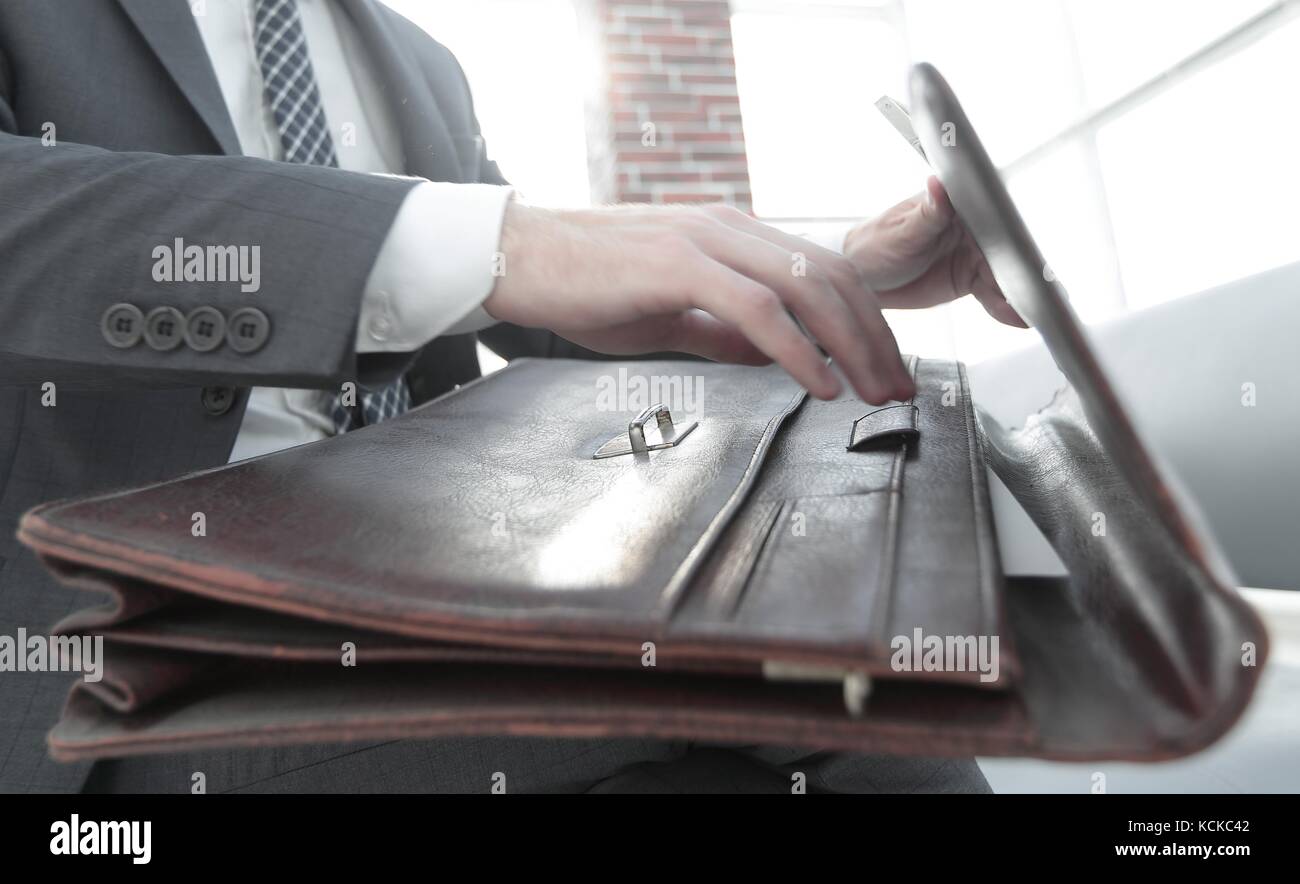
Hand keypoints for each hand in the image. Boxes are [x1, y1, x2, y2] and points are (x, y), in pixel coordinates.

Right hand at [484, 200, 915, 402]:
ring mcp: (707, 241)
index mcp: (732, 236)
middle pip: (832, 276)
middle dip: (875, 336)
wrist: (520, 258)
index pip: (822, 270)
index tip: (882, 367)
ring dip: (851, 345)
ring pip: (807, 288)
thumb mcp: (669, 315)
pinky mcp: (680, 264)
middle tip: (898, 389)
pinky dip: (798, 349)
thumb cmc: (585, 285)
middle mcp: (730, 228)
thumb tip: (772, 355)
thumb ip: (723, 331)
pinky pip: (758, 308)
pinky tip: (820, 384)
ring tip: (873, 392)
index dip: (863, 320)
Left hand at [843, 176, 1026, 326]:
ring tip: (1035, 307)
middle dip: (1025, 267)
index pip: (992, 216)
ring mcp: (972, 254)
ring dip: (1020, 291)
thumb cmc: (875, 244)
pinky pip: (992, 293)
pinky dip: (1004, 306)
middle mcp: (971, 228)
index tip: (1024, 250)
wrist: (862, 277)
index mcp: (957, 206)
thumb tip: (939, 186)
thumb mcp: (902, 230)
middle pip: (1006, 247)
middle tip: (1043, 284)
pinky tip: (1017, 317)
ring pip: (1003, 273)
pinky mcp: (969, 279)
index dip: (1010, 233)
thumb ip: (928, 213)